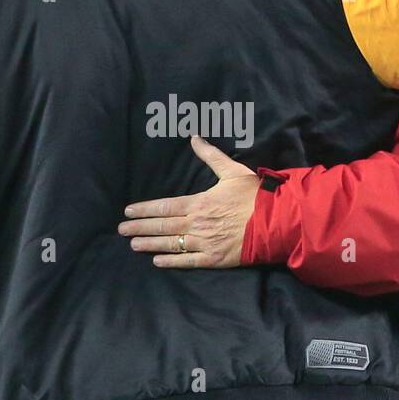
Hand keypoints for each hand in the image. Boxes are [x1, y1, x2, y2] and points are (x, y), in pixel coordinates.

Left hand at [119, 135, 258, 268]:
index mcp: (199, 203)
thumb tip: (194, 138)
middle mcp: (197, 223)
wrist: (276, 221)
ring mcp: (204, 243)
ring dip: (150, 244)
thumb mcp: (232, 171)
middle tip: (122, 229)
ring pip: (171, 244)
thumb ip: (210, 156)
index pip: (164, 207)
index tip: (129, 211)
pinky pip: (187, 261)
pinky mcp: (214, 258)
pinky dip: (171, 261)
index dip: (145, 209)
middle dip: (140, 227)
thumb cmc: (255, 195)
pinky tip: (157, 260)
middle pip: (162, 226)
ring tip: (133, 244)